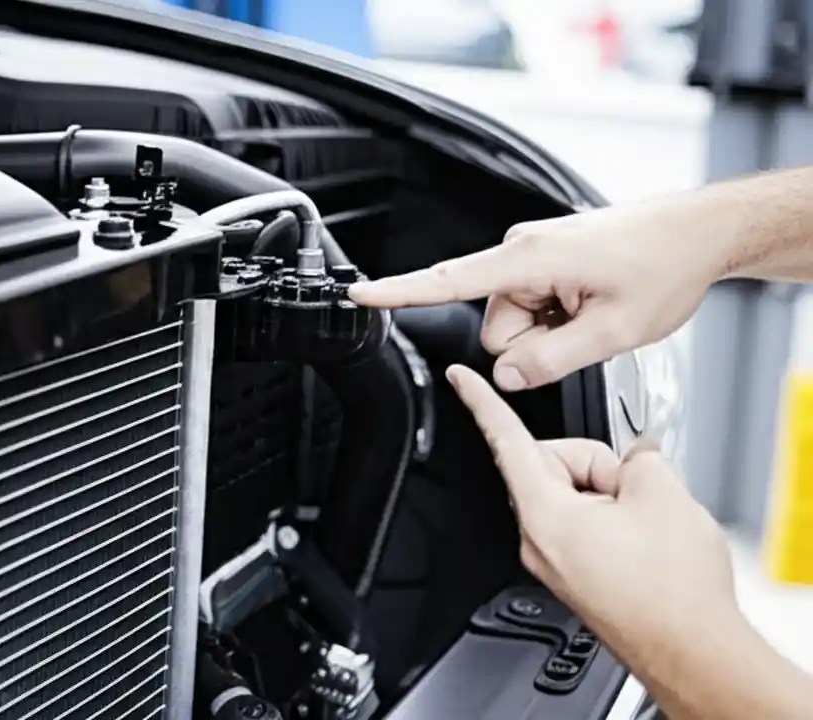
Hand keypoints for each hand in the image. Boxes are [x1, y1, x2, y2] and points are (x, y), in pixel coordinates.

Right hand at [349, 202, 730, 390]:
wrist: (699, 234)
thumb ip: (550, 360)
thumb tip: (506, 376)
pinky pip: (533, 307)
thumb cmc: (665, 267)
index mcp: (528, 260)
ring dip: (552, 332)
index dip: (398, 292)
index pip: (446, 281)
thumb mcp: (612, 331)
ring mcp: (534, 255)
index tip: (358, 294)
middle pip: (495, 327)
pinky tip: (592, 305)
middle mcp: (522, 251)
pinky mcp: (546, 260)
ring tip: (594, 314)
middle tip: (584, 329)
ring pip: (515, 323)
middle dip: (533, 343)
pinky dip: (560, 318)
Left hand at [445, 364, 812, 718]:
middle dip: (599, 466)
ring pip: (576, 496)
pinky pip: (586, 526)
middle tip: (637, 495)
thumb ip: (639, 456)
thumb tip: (637, 457)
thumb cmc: (673, 593)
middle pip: (555, 465)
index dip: (482, 402)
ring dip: (613, 498)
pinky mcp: (574, 576)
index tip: (461, 380)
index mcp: (544, 513)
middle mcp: (538, 540)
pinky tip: (645, 544)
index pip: (506, 440)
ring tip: (646, 530)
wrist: (694, 654)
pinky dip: (615, 522)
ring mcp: (555, 561)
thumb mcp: (663, 495)